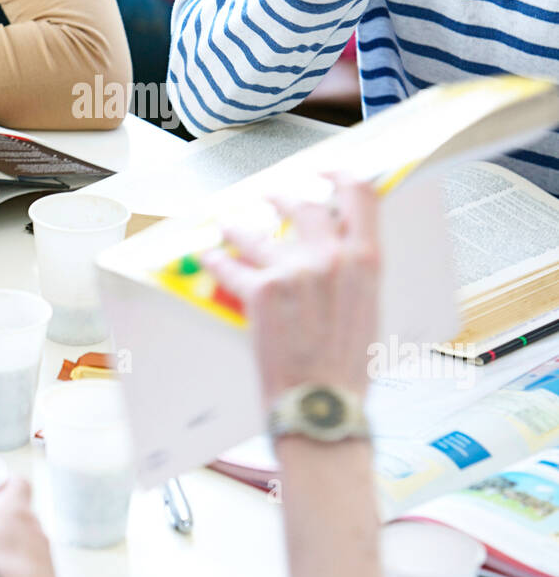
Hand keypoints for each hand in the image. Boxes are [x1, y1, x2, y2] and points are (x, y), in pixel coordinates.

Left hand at [202, 175, 380, 402]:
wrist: (323, 404)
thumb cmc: (347, 369)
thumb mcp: (368, 310)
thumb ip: (353, 272)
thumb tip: (337, 253)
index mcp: (366, 261)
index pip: (359, 194)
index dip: (338, 175)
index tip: (323, 173)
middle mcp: (330, 257)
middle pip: (301, 204)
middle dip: (280, 197)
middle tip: (269, 199)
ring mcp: (293, 271)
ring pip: (255, 232)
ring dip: (238, 227)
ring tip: (229, 226)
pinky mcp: (260, 290)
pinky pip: (229, 265)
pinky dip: (215, 261)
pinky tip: (209, 258)